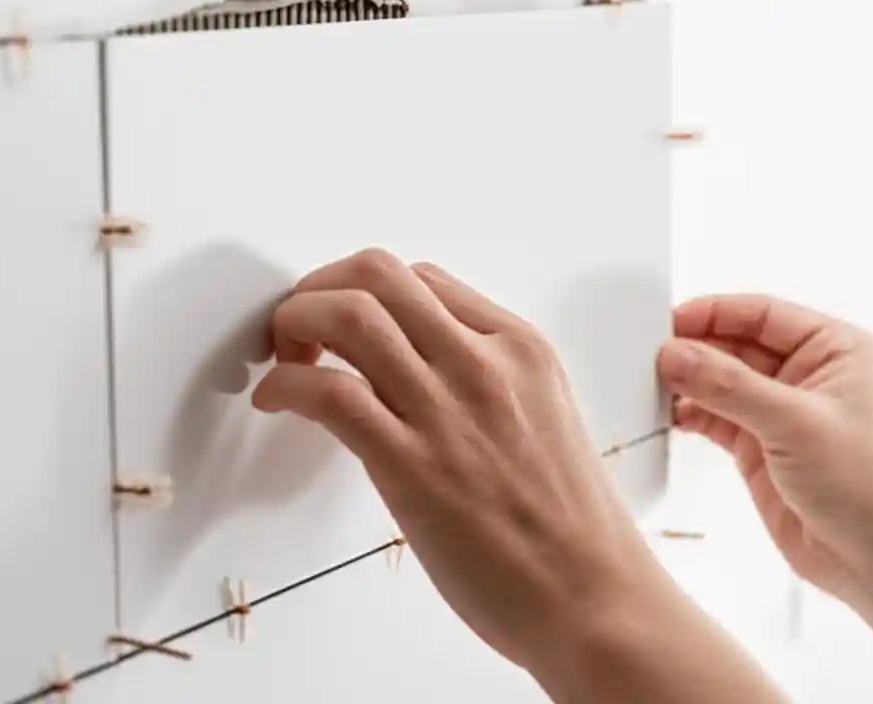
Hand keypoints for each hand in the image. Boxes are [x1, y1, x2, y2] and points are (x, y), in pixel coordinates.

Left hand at [250, 249, 669, 673]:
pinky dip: (286, 384)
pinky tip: (279, 401)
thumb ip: (491, 385)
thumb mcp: (545, 420)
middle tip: (300, 326)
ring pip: (349, 315)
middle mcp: (486, 363)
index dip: (365, 290)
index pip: (424, 280)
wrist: (594, 598)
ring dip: (295, 322)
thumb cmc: (572, 530)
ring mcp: (448, 410)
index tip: (341, 319)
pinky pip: (330, 392)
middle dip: (320, 287)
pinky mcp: (412, 465)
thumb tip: (422, 374)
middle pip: (378, 274)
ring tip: (284, 356)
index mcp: (523, 349)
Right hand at [656, 295, 872, 596]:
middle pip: (737, 344)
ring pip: (722, 381)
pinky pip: (716, 417)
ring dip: (689, 384)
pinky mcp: (761, 447)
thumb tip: (675, 354)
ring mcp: (782, 411)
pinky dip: (690, 415)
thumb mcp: (794, 423)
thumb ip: (728, 386)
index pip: (763, 314)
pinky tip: (668, 416)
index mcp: (836, 349)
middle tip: (649, 357)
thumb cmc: (867, 486)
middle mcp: (809, 374)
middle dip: (695, 350)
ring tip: (650, 387)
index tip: (669, 323)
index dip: (714, 314)